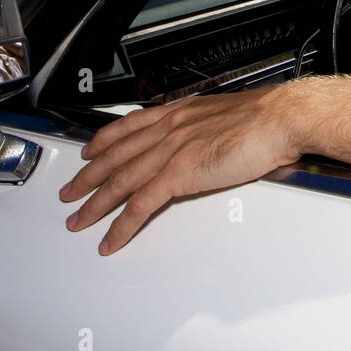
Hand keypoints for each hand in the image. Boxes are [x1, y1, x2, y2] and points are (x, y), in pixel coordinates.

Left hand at [60, 85, 300, 254]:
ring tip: (79, 220)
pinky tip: (111, 238)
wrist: (281, 118)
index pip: (131, 125)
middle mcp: (171, 128)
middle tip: (69, 193)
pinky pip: (140, 205)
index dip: (105, 139)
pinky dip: (121, 225)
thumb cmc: (269, 117)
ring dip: (95, 204)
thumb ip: (216, 128)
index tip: (91, 150)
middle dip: (88, 177)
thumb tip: (219, 140)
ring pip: (120, 181)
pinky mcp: (179, 174)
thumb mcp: (233, 115)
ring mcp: (171, 151)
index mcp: (183, 112)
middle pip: (117, 156)